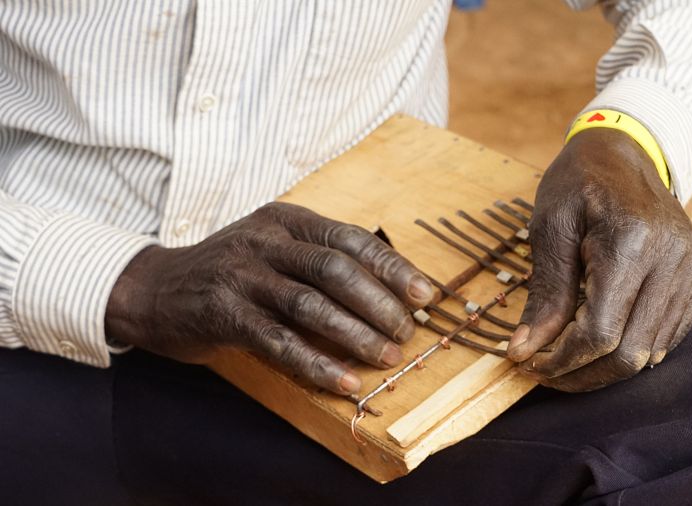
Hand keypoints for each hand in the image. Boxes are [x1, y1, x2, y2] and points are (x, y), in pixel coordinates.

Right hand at [105, 202, 433, 394]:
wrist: (154, 289)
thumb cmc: (232, 272)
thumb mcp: (275, 249)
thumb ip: (320, 261)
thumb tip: (391, 292)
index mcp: (286, 220)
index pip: (351, 239)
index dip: (392, 267)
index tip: (425, 294)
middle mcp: (265, 241)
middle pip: (336, 269)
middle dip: (380, 303)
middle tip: (406, 333)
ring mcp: (242, 275)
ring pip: (311, 304)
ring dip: (355, 334)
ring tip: (386, 357)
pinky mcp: (224, 312)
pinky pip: (279, 341)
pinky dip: (316, 363)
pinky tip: (344, 381)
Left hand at [507, 128, 691, 391]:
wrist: (625, 153)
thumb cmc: (578, 185)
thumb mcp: (549, 230)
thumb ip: (545, 296)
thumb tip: (522, 353)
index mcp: (631, 241)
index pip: (600, 333)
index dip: (562, 361)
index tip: (529, 365)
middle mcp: (674, 257)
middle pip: (631, 353)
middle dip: (583, 375)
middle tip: (546, 372)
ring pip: (652, 352)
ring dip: (605, 367)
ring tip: (567, 356)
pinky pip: (669, 333)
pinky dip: (632, 346)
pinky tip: (601, 337)